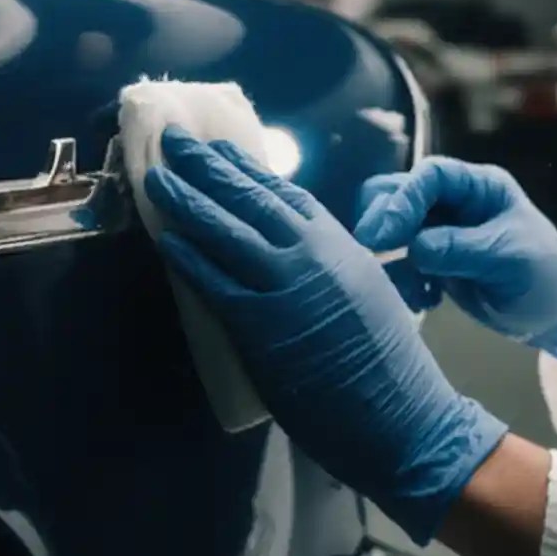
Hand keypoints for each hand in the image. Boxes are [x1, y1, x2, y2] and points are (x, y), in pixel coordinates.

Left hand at [144, 126, 506, 543]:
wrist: (400, 415)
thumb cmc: (389, 364)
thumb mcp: (367, 292)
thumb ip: (330, 266)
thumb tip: (295, 253)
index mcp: (340, 243)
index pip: (284, 193)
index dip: (245, 167)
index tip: (218, 147)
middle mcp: (313, 254)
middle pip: (249, 198)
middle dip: (207, 166)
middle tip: (175, 140)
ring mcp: (285, 287)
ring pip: (225, 231)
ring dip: (186, 201)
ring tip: (156, 178)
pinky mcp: (262, 326)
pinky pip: (214, 283)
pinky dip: (188, 258)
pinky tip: (165, 239)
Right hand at [353, 157, 556, 359]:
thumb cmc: (546, 276)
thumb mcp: (511, 260)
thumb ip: (462, 250)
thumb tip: (415, 248)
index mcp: (478, 187)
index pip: (431, 175)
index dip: (403, 199)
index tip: (384, 235)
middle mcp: (452, 202)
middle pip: (396, 192)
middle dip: (382, 223)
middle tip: (374, 255)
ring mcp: (437, 231)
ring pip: (387, 227)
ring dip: (388, 257)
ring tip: (412, 289)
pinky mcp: (428, 260)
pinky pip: (394, 262)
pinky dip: (399, 279)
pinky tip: (424, 300)